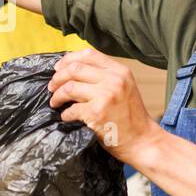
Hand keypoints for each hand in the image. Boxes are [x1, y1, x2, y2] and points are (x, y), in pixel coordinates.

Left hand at [47, 48, 161, 163]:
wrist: (142, 140)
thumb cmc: (130, 116)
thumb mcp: (124, 87)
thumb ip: (105, 76)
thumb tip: (72, 68)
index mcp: (120, 71)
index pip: (89, 54)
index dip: (68, 59)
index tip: (58, 68)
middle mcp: (114, 80)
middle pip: (75, 69)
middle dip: (58, 78)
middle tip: (52, 87)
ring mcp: (106, 96)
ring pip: (69, 87)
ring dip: (57, 95)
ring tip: (55, 102)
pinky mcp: (97, 113)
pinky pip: (71, 109)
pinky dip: (65, 114)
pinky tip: (67, 117)